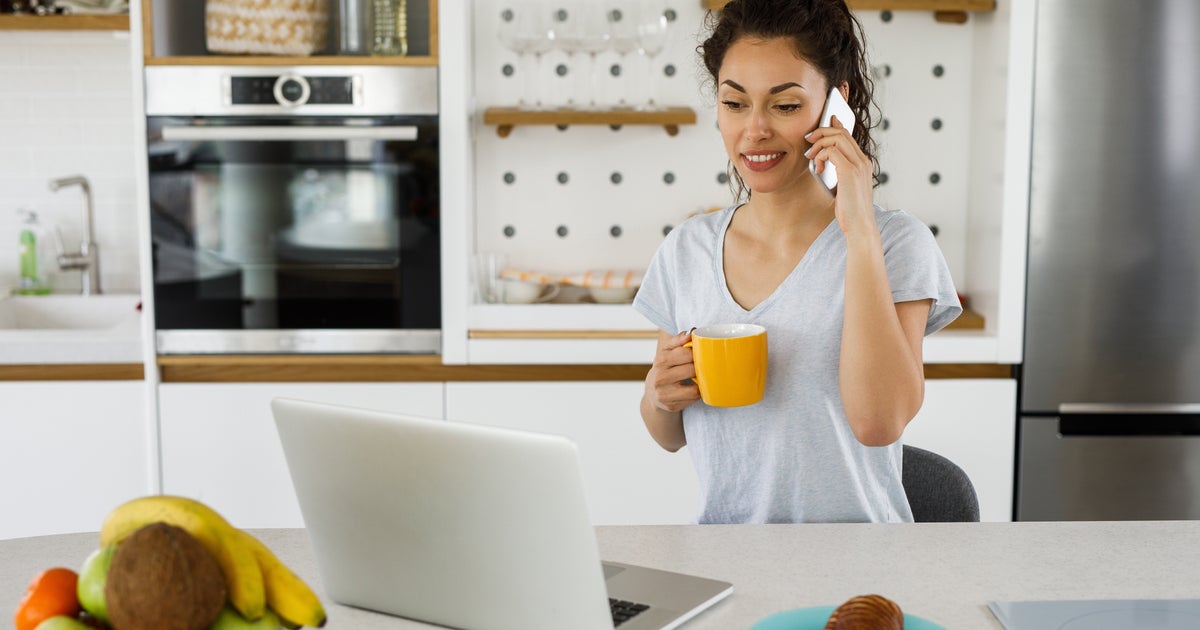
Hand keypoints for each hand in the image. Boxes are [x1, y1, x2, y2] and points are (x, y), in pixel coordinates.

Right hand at [646, 330, 700, 412]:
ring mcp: (664, 393)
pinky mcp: (670, 406)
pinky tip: (692, 389)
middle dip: (699, 368)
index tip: (700, 354)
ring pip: (694, 388)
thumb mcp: (667, 352)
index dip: (697, 353)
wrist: (652, 394)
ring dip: (699, 383)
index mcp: (660, 360)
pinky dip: (696, 394)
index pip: (686, 353)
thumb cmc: (665, 369)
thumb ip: (679, 340)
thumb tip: (692, 332)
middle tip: (701, 367)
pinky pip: (693, 399)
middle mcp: (660, 377)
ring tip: (698, 379)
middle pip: (691, 370)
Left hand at [804, 115, 876, 237]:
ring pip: (836, 138)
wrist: (860, 226)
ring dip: (819, 144)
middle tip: (808, 140)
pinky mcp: (849, 172)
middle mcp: (863, 161)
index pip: (849, 136)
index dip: (836, 126)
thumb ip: (838, 174)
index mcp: (863, 164)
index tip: (826, 121)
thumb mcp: (844, 189)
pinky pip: (831, 151)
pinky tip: (816, 168)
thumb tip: (824, 164)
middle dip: (822, 132)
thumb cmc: (850, 212)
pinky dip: (820, 156)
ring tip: (810, 157)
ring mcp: (858, 165)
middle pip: (842, 133)